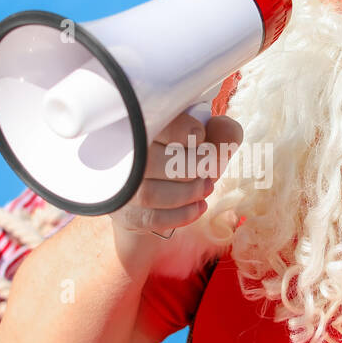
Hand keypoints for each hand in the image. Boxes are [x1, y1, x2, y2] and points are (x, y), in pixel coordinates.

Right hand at [109, 111, 242, 238]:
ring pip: (151, 194)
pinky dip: (182, 214)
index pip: (161, 125)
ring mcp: (119, 186)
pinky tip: (199, 205)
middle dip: (195, 167)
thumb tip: (221, 130)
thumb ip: (221, 131)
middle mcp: (120, 154)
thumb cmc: (180, 153)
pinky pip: (151, 219)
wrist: (153, 182)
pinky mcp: (124, 213)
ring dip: (190, 192)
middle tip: (209, 168)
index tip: (201, 136)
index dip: (190, 132)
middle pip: (155, 162)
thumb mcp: (203, 136)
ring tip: (207, 187)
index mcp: (137, 123)